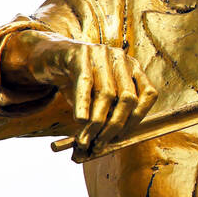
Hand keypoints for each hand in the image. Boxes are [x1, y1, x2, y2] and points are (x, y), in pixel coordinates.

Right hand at [1, 30, 157, 153]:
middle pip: (127, 97)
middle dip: (115, 125)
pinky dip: (83, 104)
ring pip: (106, 93)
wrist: (49, 57)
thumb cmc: (77, 81)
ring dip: (96, 121)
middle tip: (100, 144)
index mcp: (133, 68)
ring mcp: (102, 52)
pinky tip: (80, 120)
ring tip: (85, 139)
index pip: (148, 95)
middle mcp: (121, 58)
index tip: (121, 138)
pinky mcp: (79, 52)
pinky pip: (84, 81)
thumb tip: (105, 144)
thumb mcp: (96, 98)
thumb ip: (106, 115)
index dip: (137, 119)